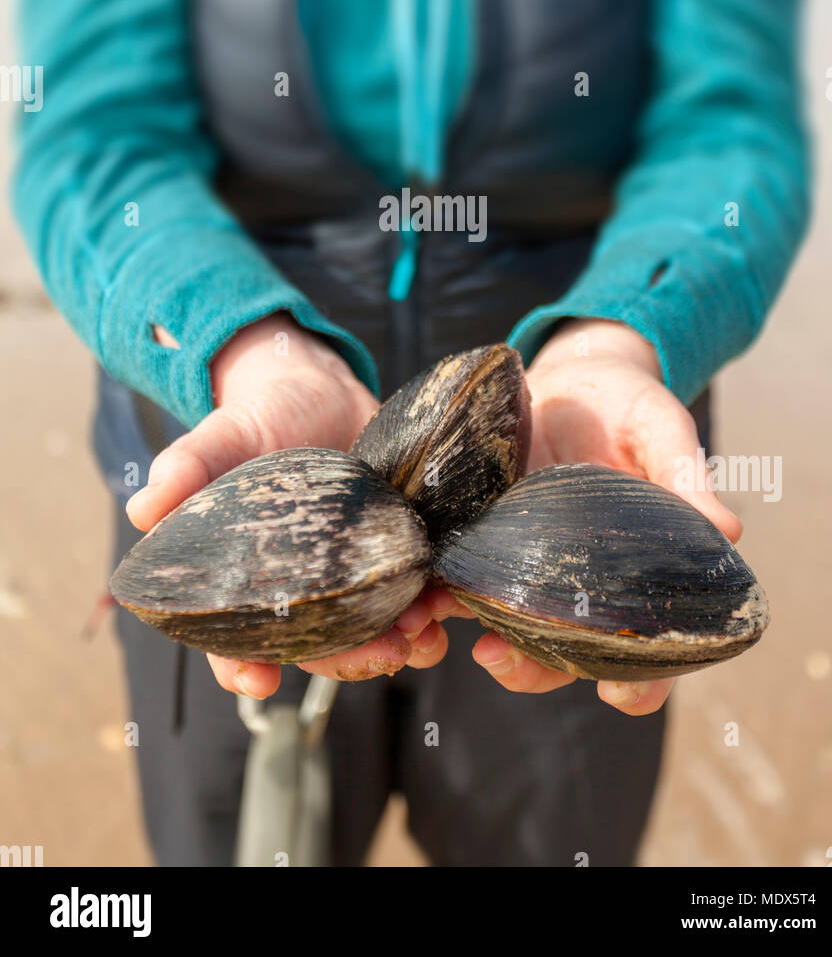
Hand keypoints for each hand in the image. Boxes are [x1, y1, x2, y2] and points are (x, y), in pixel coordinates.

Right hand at [126, 313, 451, 696]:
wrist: (319, 391)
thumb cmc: (257, 421)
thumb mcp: (220, 437)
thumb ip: (186, 467)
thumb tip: (145, 506)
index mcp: (247, 583)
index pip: (233, 643)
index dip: (241, 667)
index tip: (258, 681)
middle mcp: (300, 594)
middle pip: (319, 650)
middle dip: (349, 661)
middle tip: (381, 655)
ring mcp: (351, 579)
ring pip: (373, 633)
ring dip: (400, 642)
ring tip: (422, 632)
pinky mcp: (394, 556)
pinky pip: (415, 598)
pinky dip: (433, 608)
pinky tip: (446, 602)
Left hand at [472, 318, 741, 712]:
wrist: (567, 376)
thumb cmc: (629, 406)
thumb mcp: (661, 429)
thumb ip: (685, 475)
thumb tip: (728, 529)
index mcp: (637, 575)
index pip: (648, 652)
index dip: (641, 683)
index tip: (620, 694)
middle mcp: (578, 586)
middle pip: (563, 655)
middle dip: (531, 668)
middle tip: (499, 659)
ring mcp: (524, 567)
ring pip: (502, 627)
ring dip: (471, 636)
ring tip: (442, 628)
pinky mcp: (478, 538)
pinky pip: (454, 578)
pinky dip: (434, 592)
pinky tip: (418, 589)